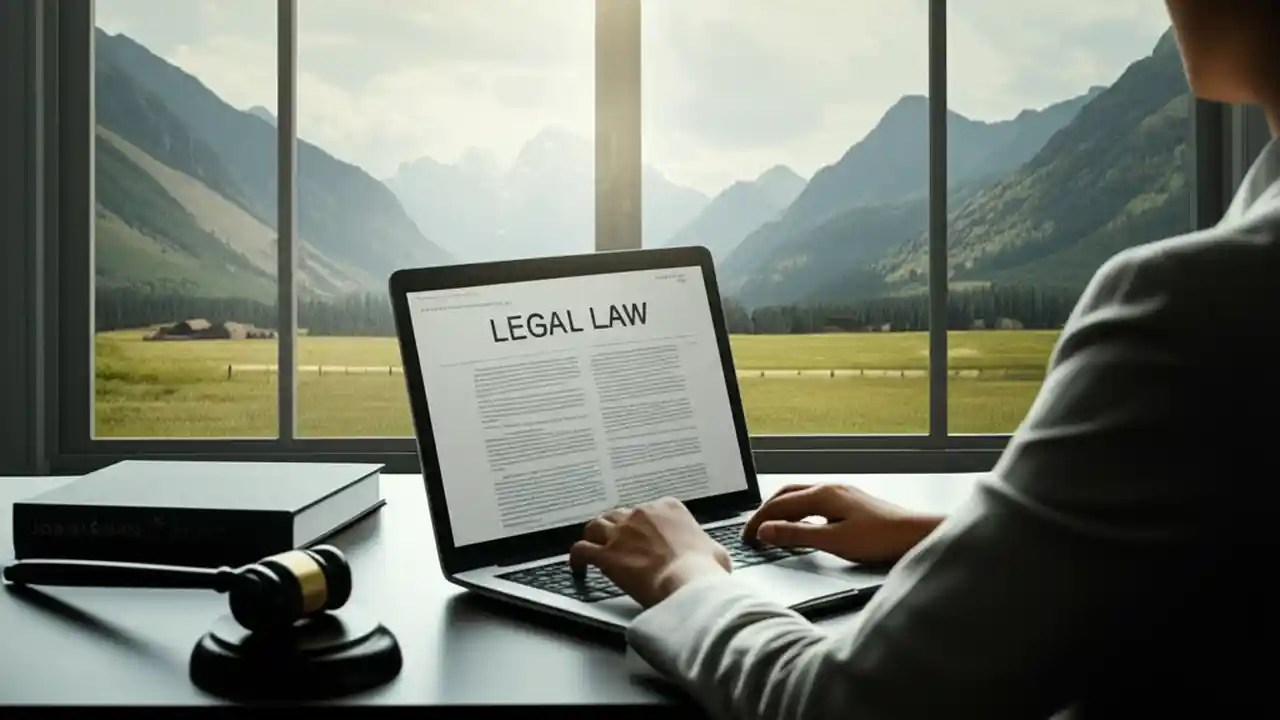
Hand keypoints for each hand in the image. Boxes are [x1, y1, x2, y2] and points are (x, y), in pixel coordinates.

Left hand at [569, 497, 731, 607]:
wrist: (689, 582)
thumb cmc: (704, 569)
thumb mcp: (716, 551)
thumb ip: (707, 547)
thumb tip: (710, 555)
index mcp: (669, 508)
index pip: (650, 510)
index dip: (645, 525)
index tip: (646, 537)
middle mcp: (642, 514)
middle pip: (621, 515)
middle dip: (619, 529)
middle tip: (619, 544)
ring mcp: (621, 532)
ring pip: (596, 526)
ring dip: (594, 537)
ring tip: (594, 547)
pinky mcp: (606, 554)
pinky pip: (581, 550)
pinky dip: (577, 558)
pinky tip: (578, 566)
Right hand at [742, 483, 943, 563]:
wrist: (915, 535)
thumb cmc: (881, 538)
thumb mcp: (834, 541)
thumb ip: (797, 536)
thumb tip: (766, 531)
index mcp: (822, 495)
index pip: (778, 505)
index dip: (758, 521)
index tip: (746, 537)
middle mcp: (830, 489)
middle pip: (786, 495)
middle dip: (766, 511)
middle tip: (752, 530)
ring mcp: (841, 494)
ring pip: (800, 497)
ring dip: (781, 510)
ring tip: (770, 527)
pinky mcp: (851, 503)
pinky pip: (814, 503)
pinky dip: (798, 513)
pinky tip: (803, 526)